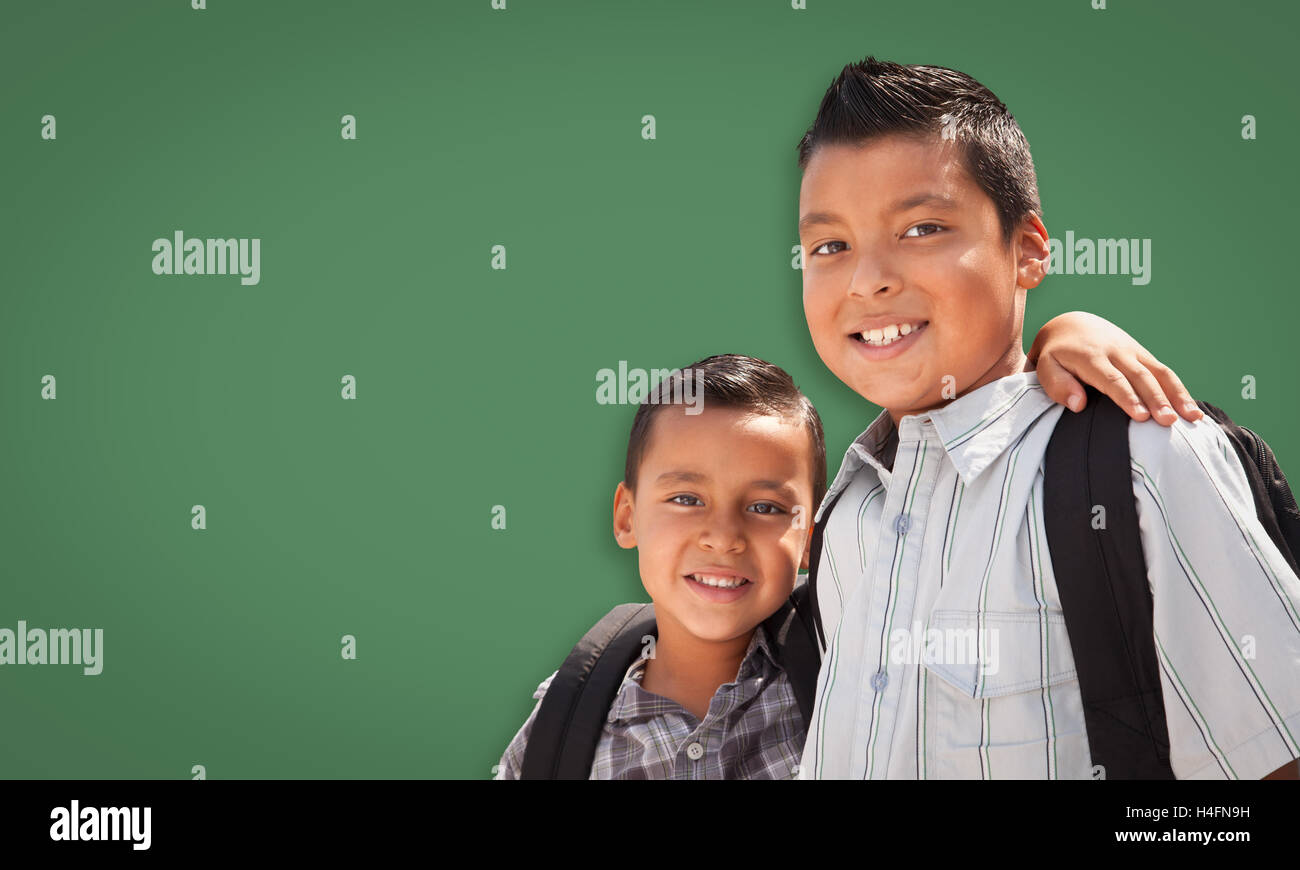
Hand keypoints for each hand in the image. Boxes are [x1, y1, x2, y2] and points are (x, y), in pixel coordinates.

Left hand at [1026, 311, 1201, 425]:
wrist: (1071, 324)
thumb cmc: (1056, 354)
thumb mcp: (1046, 366)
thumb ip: (1057, 385)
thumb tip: (1079, 404)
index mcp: (1091, 357)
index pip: (1112, 379)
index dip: (1127, 397)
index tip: (1140, 417)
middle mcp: (1117, 352)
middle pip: (1140, 377)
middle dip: (1156, 399)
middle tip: (1168, 421)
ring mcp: (1134, 352)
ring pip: (1159, 372)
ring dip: (1177, 395)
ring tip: (1192, 418)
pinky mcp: (1143, 355)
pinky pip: (1164, 372)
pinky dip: (1180, 390)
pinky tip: (1193, 411)